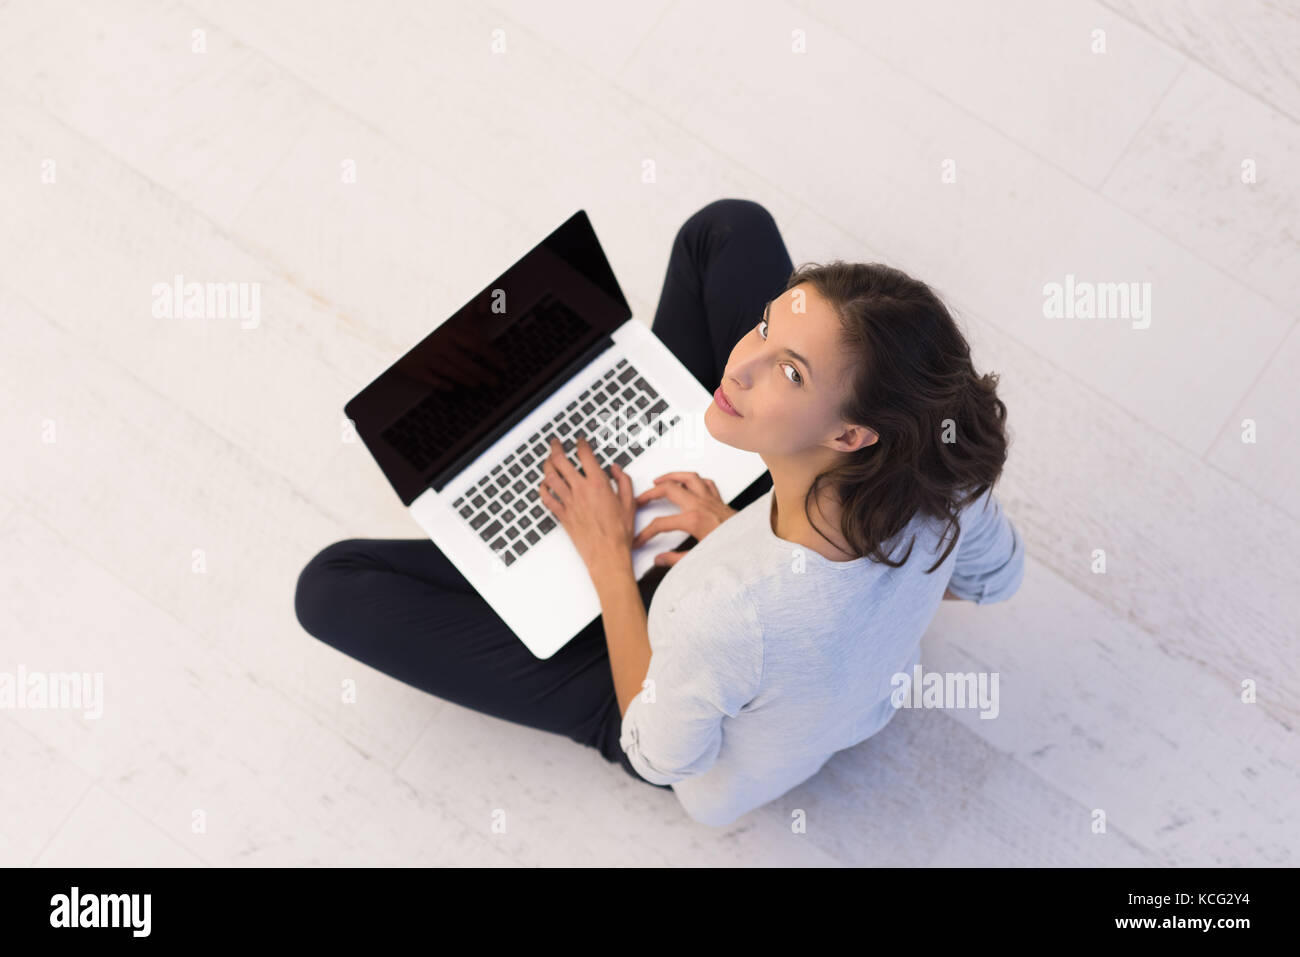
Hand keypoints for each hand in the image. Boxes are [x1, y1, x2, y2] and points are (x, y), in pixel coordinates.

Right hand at [395, 322, 505, 391]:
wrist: (391, 329)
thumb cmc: (424, 327)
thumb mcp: (445, 322)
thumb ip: (465, 326)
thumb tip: (485, 332)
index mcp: (448, 330)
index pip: (476, 344)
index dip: (492, 355)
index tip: (503, 363)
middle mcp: (439, 344)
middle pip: (467, 361)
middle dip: (484, 372)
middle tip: (496, 381)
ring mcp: (426, 357)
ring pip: (451, 372)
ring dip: (467, 379)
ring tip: (478, 384)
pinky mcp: (415, 368)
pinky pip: (432, 379)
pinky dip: (443, 384)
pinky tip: (453, 388)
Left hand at [539, 436, 635, 572]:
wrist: (607, 554)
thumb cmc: (619, 533)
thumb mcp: (629, 503)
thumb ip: (623, 482)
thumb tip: (616, 469)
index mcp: (598, 484)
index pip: (584, 455)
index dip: (580, 444)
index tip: (580, 441)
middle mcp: (581, 490)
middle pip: (560, 461)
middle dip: (556, 448)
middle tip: (556, 443)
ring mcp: (569, 502)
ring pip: (550, 477)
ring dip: (547, 465)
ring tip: (548, 459)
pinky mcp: (562, 515)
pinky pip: (546, 499)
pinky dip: (542, 489)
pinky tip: (544, 485)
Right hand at [631, 471, 736, 566]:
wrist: (755, 544)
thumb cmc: (733, 550)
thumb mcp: (700, 559)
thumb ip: (676, 560)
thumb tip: (660, 560)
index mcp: (693, 520)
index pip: (661, 523)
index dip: (646, 532)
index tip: (640, 539)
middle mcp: (701, 505)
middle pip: (669, 489)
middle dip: (651, 492)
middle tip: (641, 499)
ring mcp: (711, 500)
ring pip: (688, 477)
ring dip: (671, 476)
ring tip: (660, 479)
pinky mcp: (720, 500)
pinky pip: (706, 482)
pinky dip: (695, 480)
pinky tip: (689, 482)